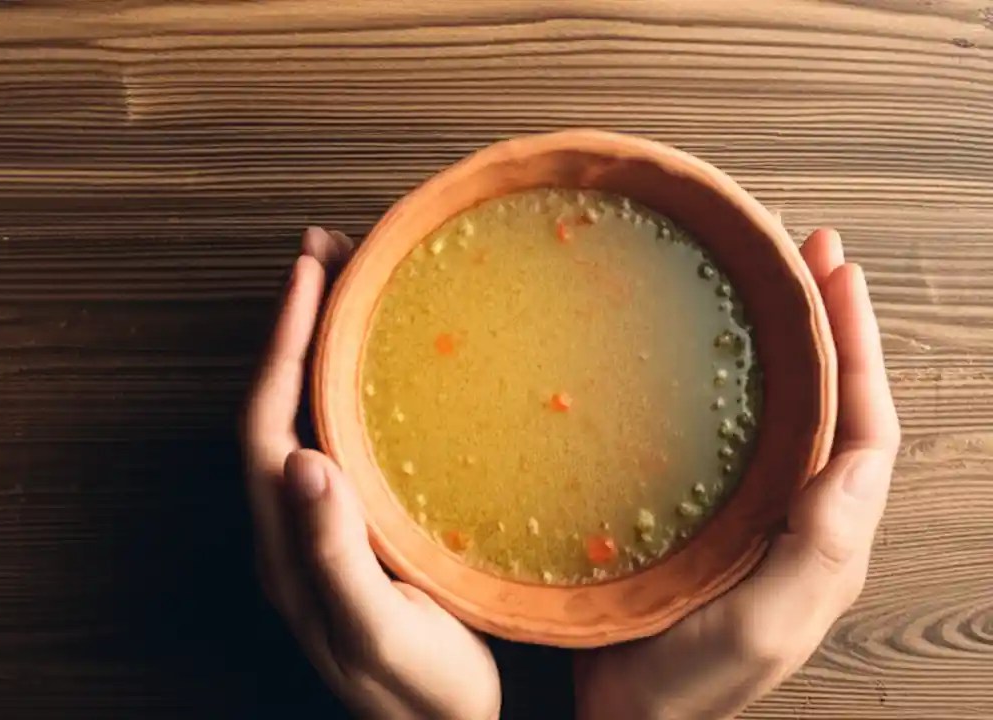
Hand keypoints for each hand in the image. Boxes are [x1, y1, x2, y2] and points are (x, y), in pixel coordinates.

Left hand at [241, 227, 500, 719]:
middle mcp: (295, 525)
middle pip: (280, 404)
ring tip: (356, 281)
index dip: (282, 344)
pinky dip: (356, 380)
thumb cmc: (420, 699)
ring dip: (324, 343)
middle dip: (297, 323)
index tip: (308, 275)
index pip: (267, 423)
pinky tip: (387, 358)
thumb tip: (304, 463)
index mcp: (287, 544)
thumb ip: (336, 558)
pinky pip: (346, 432)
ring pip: (312, 413)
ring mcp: (327, 523)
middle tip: (330, 252)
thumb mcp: (380, 637)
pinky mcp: (362, 525)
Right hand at [575, 228, 900, 719]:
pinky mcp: (685, 506)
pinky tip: (690, 345)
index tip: (835, 272)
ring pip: (773, 404)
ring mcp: (738, 506)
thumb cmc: (685, 684)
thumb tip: (868, 453)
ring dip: (778, 337)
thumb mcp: (766, 627)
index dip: (855, 344)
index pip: (861, 422)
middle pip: (826, 398)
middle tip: (805, 247)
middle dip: (824, 320)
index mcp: (823, 534)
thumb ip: (821, 548)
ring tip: (763, 273)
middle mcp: (789, 510)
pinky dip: (716, 376)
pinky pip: (716, 429)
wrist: (608, 716)